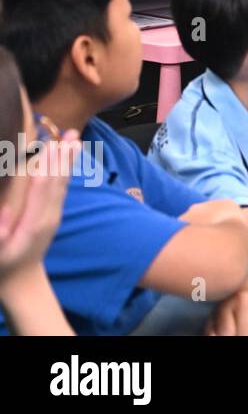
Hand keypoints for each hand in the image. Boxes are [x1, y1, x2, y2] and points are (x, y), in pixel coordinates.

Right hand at [0, 130, 79, 283]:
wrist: (22, 280)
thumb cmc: (2, 265)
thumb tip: (4, 214)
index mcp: (34, 224)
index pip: (42, 190)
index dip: (46, 168)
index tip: (49, 147)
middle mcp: (49, 216)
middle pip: (57, 182)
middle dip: (63, 157)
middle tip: (70, 133)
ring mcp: (53, 214)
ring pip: (62, 182)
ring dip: (68, 159)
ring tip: (75, 136)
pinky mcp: (53, 213)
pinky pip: (61, 187)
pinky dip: (65, 169)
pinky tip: (68, 154)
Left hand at [205, 288, 247, 335]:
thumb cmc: (232, 303)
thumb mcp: (218, 314)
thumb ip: (213, 329)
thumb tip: (214, 337)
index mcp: (230, 301)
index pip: (228, 332)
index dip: (228, 337)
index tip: (230, 333)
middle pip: (246, 334)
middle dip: (242, 337)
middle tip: (241, 332)